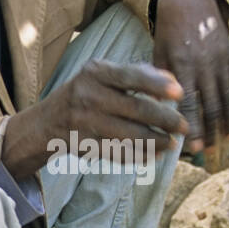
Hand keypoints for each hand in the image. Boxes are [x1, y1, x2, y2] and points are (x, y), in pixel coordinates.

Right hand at [2, 59, 187, 179]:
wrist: (45, 123)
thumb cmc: (84, 94)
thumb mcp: (102, 75)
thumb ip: (136, 73)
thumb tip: (172, 80)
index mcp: (96, 72)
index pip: (132, 76)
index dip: (158, 85)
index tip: (180, 93)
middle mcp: (88, 94)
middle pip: (136, 108)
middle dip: (165, 119)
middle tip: (184, 126)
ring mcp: (85, 122)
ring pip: (130, 135)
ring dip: (156, 141)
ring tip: (172, 143)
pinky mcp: (84, 145)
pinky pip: (117, 152)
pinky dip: (139, 155)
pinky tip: (154, 154)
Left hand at [151, 0, 228, 151]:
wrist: (188, 0)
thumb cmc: (168, 31)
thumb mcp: (158, 53)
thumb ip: (160, 82)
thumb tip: (160, 111)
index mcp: (184, 66)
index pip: (190, 104)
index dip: (193, 127)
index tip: (193, 147)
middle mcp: (205, 65)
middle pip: (212, 106)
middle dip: (211, 130)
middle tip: (210, 151)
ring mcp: (221, 60)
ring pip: (228, 96)